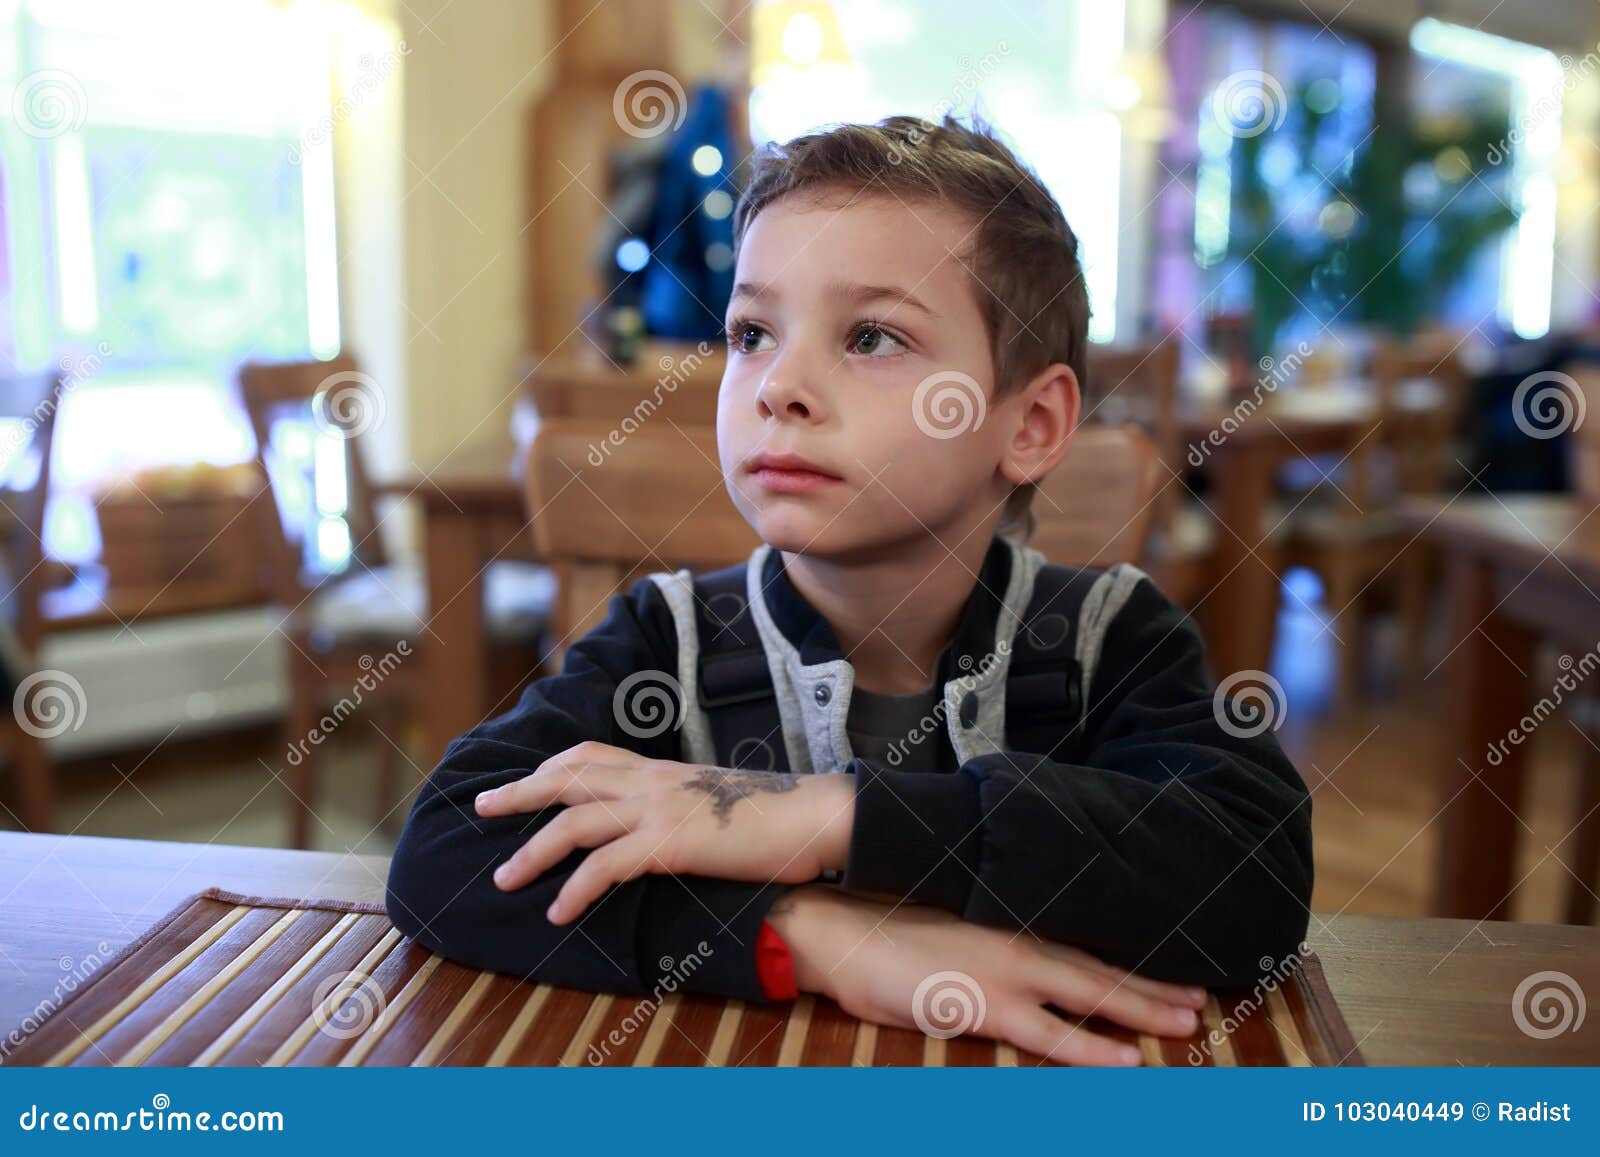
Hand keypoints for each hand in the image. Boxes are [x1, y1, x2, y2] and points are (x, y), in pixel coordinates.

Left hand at [474, 741, 854, 922]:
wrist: (811, 816)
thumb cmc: (773, 818)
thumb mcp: (715, 804)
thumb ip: (681, 810)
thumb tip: (666, 830)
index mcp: (662, 771)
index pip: (591, 755)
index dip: (550, 767)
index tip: (522, 780)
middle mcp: (652, 781)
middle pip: (567, 777)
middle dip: (520, 793)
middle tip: (483, 808)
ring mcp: (658, 808)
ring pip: (573, 822)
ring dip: (532, 852)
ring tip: (504, 879)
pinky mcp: (668, 842)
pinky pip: (606, 866)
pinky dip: (575, 890)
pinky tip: (559, 913)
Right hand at [769, 886, 1206, 1065]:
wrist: (840, 929)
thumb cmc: (882, 929)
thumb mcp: (944, 926)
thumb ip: (986, 938)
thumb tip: (1013, 960)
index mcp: (1008, 922)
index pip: (1081, 942)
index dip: (1125, 960)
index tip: (1164, 966)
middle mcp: (1018, 942)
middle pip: (1099, 968)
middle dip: (1152, 987)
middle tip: (1199, 1001)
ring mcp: (1006, 972)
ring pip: (1091, 994)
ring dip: (1142, 1011)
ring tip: (1187, 1023)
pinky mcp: (986, 1004)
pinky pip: (1052, 1035)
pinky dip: (1093, 1048)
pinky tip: (1126, 1061)